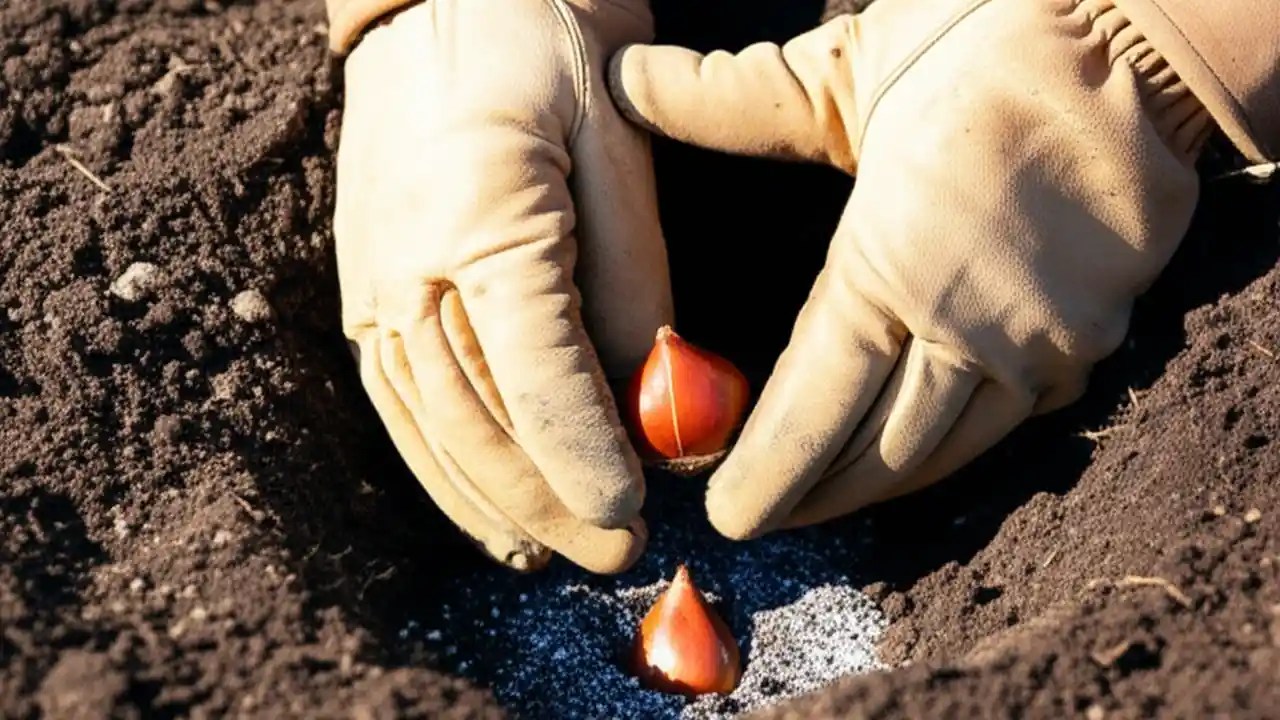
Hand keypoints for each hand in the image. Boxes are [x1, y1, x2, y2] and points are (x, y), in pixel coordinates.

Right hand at [334, 0, 670, 571]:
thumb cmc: (546, 49)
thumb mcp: (618, 151)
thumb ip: (633, 283)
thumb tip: (656, 397)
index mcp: (484, 218)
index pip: (538, 371)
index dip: (586, 456)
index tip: (631, 516)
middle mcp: (410, 263)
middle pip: (478, 417)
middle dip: (548, 499)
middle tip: (613, 552)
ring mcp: (372, 280)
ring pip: (428, 423)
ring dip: (489, 501)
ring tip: (545, 554)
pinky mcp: (360, 289)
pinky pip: (395, 398)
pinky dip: (437, 464)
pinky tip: (477, 505)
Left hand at [608, 0, 1209, 537]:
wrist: (1135, 40)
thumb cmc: (982, 41)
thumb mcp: (841, 70)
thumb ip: (727, 99)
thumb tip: (624, 80)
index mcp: (890, 264)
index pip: (815, 408)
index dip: (768, 471)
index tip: (725, 512)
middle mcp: (968, 326)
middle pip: (875, 453)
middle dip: (809, 495)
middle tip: (756, 511)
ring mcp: (1037, 345)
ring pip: (941, 454)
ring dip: (873, 486)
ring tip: (818, 497)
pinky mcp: (1087, 346)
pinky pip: (1005, 429)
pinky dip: (946, 451)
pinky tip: (907, 452)